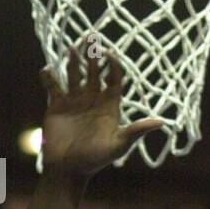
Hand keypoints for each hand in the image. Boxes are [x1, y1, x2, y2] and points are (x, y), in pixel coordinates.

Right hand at [39, 46, 162, 178]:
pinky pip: (52, 85)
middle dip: (93, 55)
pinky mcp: (56, 105)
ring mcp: (74, 100)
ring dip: (73, 60)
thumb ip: (137, 131)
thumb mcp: (119, 145)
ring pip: (74, 73)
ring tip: (72, 47)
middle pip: (94, 71)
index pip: (114, 78)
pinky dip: (49, 76)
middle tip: (91, 38)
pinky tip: (48, 69)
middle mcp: (93, 99)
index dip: (112, 64)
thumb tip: (162, 122)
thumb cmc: (96, 160)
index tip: (108, 53)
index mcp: (110, 105)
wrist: (68, 170)